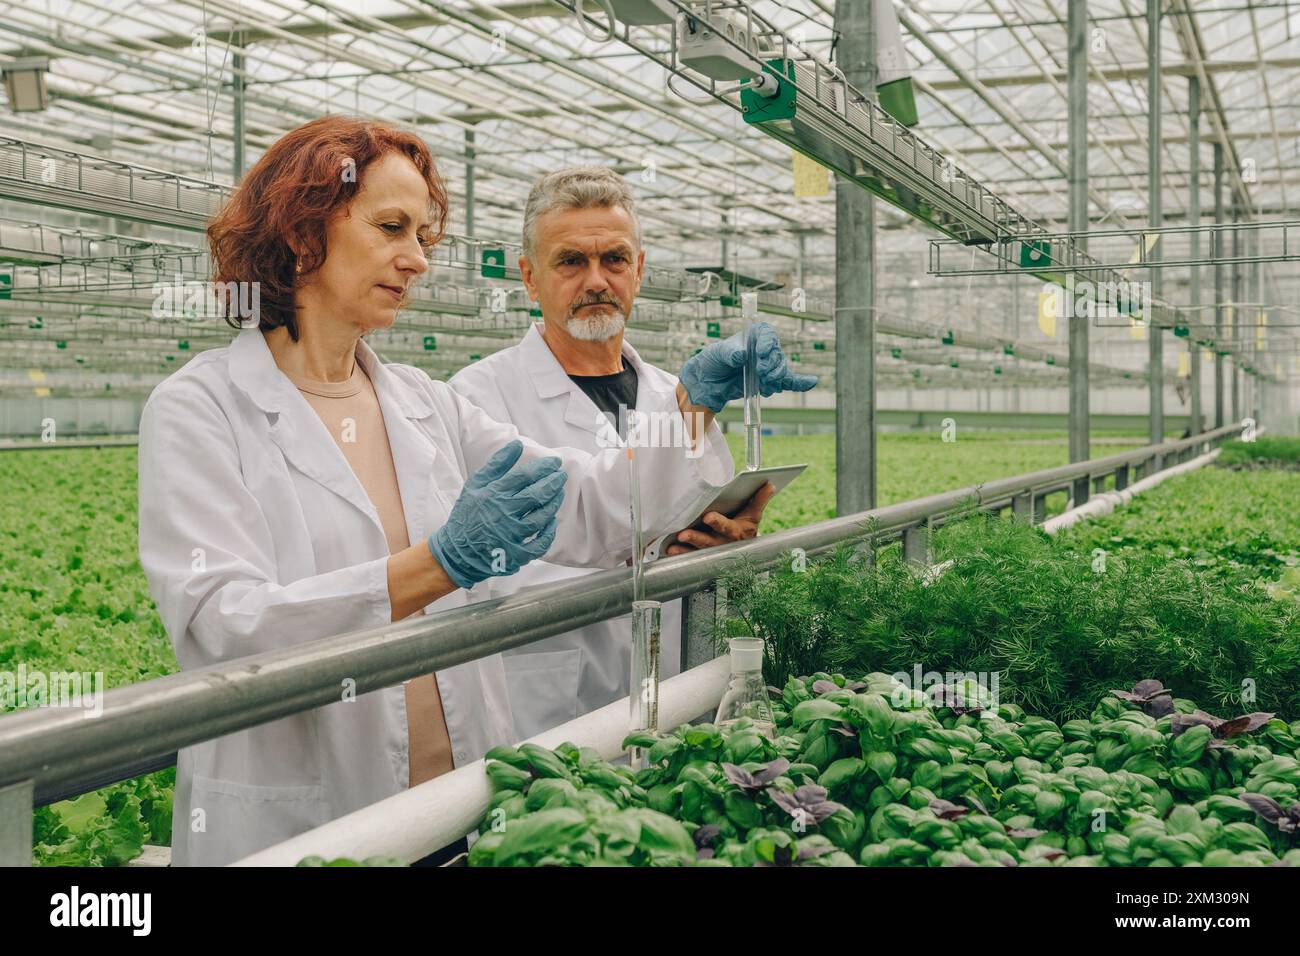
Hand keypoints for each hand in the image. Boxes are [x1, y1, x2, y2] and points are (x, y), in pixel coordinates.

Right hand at [428, 440, 565, 589]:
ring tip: (559, 494)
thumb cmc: (467, 515)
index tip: (555, 462)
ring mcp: (510, 535)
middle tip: (561, 476)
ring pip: (541, 517)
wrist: (455, 552)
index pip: (525, 476)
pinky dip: (549, 532)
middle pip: (537, 495)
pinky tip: (552, 521)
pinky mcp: (515, 555)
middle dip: (554, 482)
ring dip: (554, 504)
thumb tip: (517, 444)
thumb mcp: (475, 485)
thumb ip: (497, 464)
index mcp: (493, 494)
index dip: (543, 467)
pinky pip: (540, 544)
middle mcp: (503, 513)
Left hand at [664, 481, 775, 555]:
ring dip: (684, 549)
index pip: (727, 526)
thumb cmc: (745, 528)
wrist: (745, 552)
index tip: (707, 516)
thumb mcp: (753, 515)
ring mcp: (712, 551)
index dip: (717, 522)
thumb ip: (759, 500)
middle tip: (683, 534)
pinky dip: (679, 554)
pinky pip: (689, 557)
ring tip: (672, 546)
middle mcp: (723, 544)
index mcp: (737, 532)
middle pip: (709, 541)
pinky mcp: (702, 555)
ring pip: (697, 550)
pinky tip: (669, 550)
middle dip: (696, 538)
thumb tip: (769, 483)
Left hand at [677, 321, 817, 412]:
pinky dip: (799, 383)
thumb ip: (729, 353)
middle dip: (771, 364)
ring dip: (776, 377)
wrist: (709, 382)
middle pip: (777, 354)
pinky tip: (811, 382)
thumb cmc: (713, 361)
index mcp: (753, 336)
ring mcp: (768, 366)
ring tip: (764, 381)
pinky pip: (788, 382)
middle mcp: (764, 350)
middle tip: (759, 371)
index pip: (768, 334)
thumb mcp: (717, 353)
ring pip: (781, 370)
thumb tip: (741, 355)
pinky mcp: (769, 382)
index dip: (768, 342)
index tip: (761, 353)